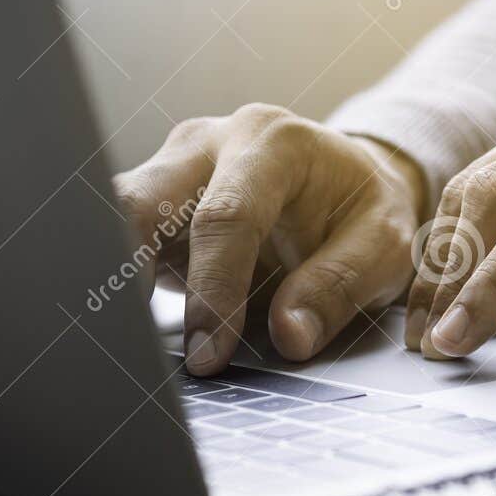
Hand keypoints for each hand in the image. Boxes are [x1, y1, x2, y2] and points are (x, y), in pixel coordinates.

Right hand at [113, 104, 424, 374]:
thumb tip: (289, 337)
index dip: (213, 291)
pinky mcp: (153, 203)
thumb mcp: (383, 246)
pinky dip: (116, 283)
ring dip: (113, 280)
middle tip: (135, 348)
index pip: (225, 217)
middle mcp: (210, 143)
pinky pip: (114, 238)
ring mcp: (173, 169)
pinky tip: (123, 329)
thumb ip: (339, 287)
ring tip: (120, 342)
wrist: (347, 182)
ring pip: (113, 216)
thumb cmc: (362, 211)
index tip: (209, 353)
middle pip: (141, 202)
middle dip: (129, 275)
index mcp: (273, 142)